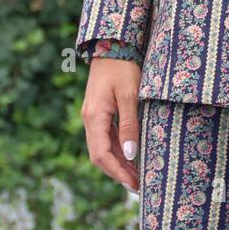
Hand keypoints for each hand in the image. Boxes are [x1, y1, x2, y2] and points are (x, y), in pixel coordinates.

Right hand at [81, 58, 140, 192]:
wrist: (113, 43)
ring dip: (118, 163)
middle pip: (100, 155)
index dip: (117, 173)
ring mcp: (93, 115)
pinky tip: (131, 156)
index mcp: (94, 117)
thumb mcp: (130, 95)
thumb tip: (130, 155)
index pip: (101, 155)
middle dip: (118, 173)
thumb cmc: (123, 66)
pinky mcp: (100, 110)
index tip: (134, 185)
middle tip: (139, 186)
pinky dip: (118, 150)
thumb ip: (129, 125)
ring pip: (103, 147)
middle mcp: (90, 119)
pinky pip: (106, 137)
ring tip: (138, 175)